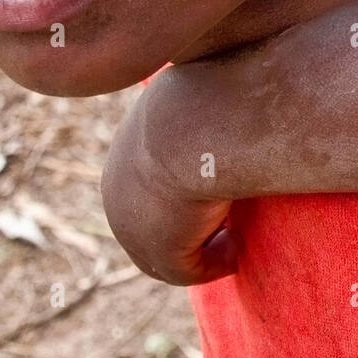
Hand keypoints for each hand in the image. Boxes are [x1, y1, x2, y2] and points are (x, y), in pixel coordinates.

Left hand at [102, 88, 237, 286]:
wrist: (199, 122)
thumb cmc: (209, 95)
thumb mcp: (201, 92)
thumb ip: (205, 104)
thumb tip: (225, 89)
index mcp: (126, 149)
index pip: (145, 184)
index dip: (179, 194)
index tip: (213, 193)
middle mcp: (118, 189)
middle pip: (148, 223)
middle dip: (185, 228)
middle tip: (226, 226)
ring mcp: (133, 224)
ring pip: (166, 250)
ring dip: (201, 249)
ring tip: (236, 240)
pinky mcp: (158, 249)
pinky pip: (188, 269)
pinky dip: (214, 263)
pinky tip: (239, 248)